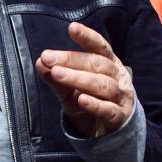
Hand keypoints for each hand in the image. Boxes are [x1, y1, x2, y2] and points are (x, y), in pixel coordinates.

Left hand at [34, 21, 134, 138]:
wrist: (109, 134)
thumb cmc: (90, 103)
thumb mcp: (70, 90)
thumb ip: (56, 77)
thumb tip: (40, 62)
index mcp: (109, 64)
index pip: (99, 47)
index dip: (87, 37)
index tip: (72, 28)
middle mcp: (118, 78)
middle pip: (97, 65)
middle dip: (71, 60)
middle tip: (48, 58)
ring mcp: (121, 98)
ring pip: (102, 85)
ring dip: (78, 78)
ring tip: (57, 73)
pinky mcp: (119, 117)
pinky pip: (107, 109)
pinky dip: (94, 104)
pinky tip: (80, 99)